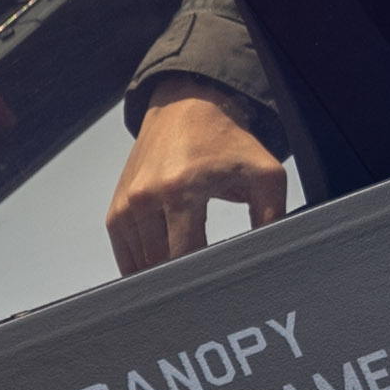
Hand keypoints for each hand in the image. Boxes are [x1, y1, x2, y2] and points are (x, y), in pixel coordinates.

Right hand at [108, 86, 290, 269]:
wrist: (186, 107)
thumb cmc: (226, 142)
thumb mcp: (265, 174)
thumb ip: (272, 216)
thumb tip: (270, 254)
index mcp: (181, 190)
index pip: (186, 257)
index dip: (202, 276)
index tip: (218, 282)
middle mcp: (146, 197)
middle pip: (161, 264)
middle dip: (183, 277)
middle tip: (205, 281)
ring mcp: (126, 204)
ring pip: (141, 265)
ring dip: (162, 272)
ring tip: (186, 271)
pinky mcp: (116, 208)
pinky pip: (125, 255)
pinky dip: (142, 265)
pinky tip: (162, 266)